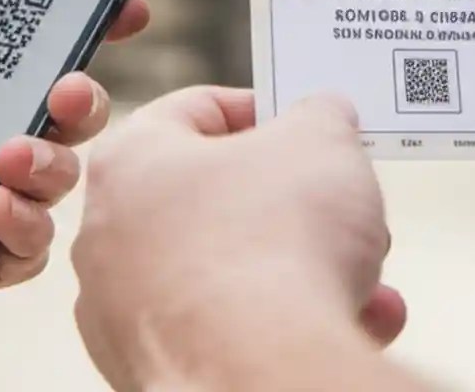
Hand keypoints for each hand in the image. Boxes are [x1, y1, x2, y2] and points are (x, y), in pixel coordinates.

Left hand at [73, 87, 407, 390]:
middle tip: (337, 205)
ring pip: (233, 273)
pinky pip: (233, 333)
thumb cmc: (271, 245)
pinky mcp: (158, 371)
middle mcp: (110, 237)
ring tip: (364, 275)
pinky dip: (290, 326)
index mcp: (130, 161)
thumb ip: (321, 116)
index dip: (262, 109)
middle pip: (219, 200)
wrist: (258, 369)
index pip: (195, 111)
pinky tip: (353, 321)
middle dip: (295, 203)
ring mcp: (127, 313)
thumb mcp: (323, 139)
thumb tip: (324, 119)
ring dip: (308, 269)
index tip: (304, 124)